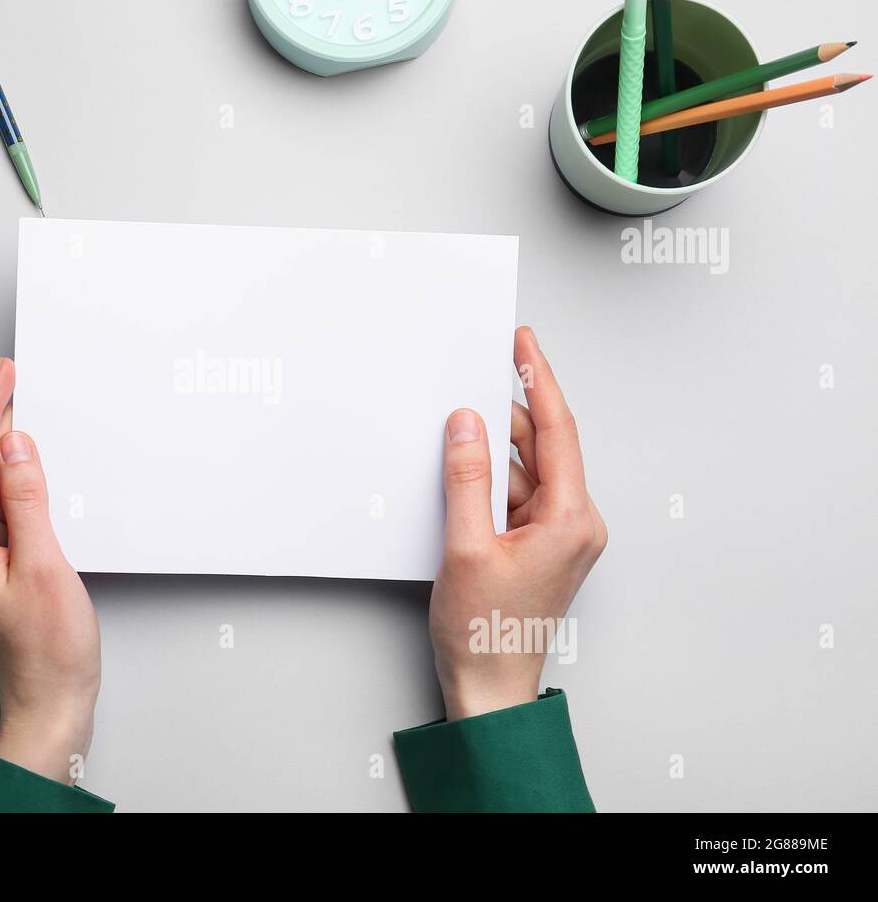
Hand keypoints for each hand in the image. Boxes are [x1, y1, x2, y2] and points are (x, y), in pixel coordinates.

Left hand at [0, 359, 99, 783]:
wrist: (49, 704)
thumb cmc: (48, 651)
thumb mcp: (45, 565)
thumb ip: (27, 500)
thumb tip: (15, 446)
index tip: (5, 375)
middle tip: (19, 380)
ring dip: (5, 453)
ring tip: (29, 415)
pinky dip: (12, 484)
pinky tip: (32, 471)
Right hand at [429, 327, 606, 718]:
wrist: (489, 687)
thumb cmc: (485, 633)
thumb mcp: (465, 547)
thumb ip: (467, 478)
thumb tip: (467, 424)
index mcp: (571, 519)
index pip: (558, 430)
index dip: (538, 379)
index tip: (523, 343)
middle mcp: (576, 522)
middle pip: (542, 447)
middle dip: (505, 416)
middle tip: (469, 381)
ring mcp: (560, 534)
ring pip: (526, 470)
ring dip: (492, 454)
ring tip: (453, 441)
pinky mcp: (541, 543)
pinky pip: (518, 494)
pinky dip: (491, 481)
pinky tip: (461, 476)